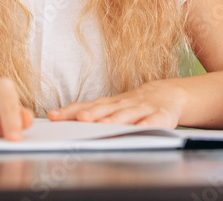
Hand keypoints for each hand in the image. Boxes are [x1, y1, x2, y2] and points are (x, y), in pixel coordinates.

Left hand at [47, 80, 184, 127]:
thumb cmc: (134, 104)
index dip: (70, 111)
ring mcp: (143, 109)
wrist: (168, 94)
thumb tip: (61, 120)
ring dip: (116, 119)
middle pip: (105, 109)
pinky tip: (143, 128)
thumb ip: (92, 113)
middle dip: (92, 114)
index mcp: (110, 104)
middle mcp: (124, 105)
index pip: (86, 106)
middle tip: (79, 119)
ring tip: (105, 125)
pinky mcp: (161, 116)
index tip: (54, 116)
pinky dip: (149, 124)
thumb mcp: (112, 107)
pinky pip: (155, 121)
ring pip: (128, 114)